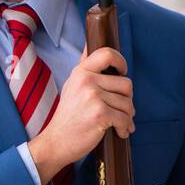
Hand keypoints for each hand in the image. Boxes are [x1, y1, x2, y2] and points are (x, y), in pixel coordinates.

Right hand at [28, 45, 133, 184]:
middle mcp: (86, 81)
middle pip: (126, 83)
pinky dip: (125, 128)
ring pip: (128, 103)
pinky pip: (125, 118)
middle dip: (127, 100)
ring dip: (127, 116)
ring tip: (118, 123)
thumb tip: (90, 42)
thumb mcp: (72, 86)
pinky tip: (119, 132)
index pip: (107, 53)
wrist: (56, 142)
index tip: (121, 71)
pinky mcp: (100, 114)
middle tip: (120, 110)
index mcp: (80, 72)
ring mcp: (93, 97)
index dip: (120, 61)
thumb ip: (84, 67)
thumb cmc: (67, 116)